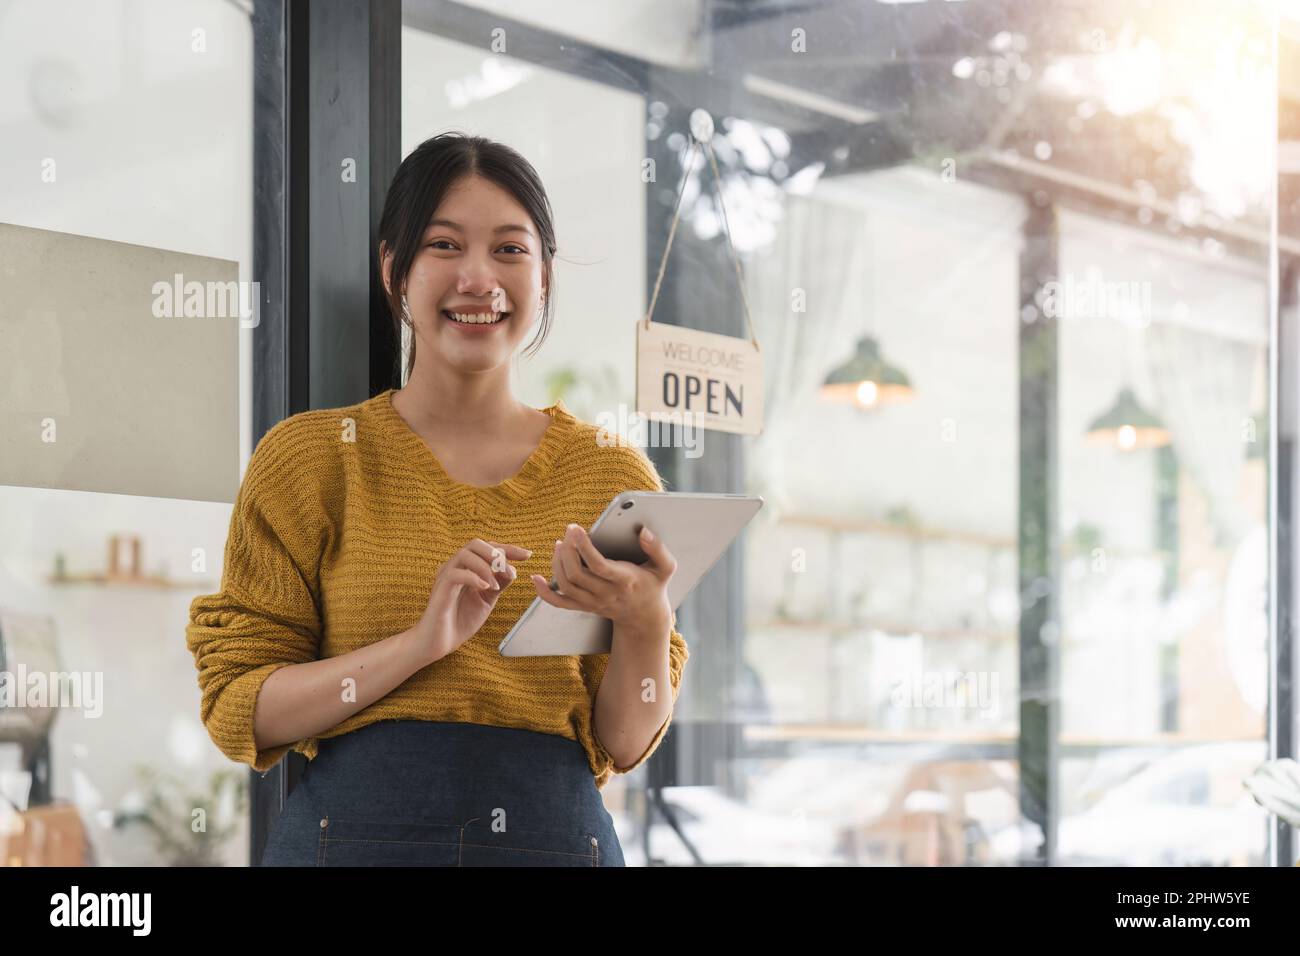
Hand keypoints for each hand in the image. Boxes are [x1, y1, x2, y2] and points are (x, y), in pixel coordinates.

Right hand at [411, 539, 530, 664]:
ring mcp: (446, 577)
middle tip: (510, 570)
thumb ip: (498, 583)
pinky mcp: (440, 590)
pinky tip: (486, 588)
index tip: (527, 555)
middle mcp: (455, 568)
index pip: (487, 548)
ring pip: (465, 554)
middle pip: (475, 544)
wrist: (439, 643)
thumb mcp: (487, 600)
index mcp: (466, 568)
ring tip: (496, 584)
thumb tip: (513, 570)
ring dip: (486, 566)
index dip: (508, 548)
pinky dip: (474, 577)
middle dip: (497, 553)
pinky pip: (455, 574)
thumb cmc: (460, 621)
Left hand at [530, 523, 675, 637]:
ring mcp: (593, 603)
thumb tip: (644, 532)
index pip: (599, 566)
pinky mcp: (584, 607)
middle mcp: (607, 594)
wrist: (645, 617)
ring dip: (557, 564)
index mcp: (625, 581)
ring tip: (560, 544)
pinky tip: (535, 578)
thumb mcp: (665, 568)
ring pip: (566, 586)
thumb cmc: (653, 586)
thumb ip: (658, 549)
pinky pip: (560, 604)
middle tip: (568, 532)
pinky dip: (544, 593)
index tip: (576, 529)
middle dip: (567, 551)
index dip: (584, 547)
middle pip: (577, 575)